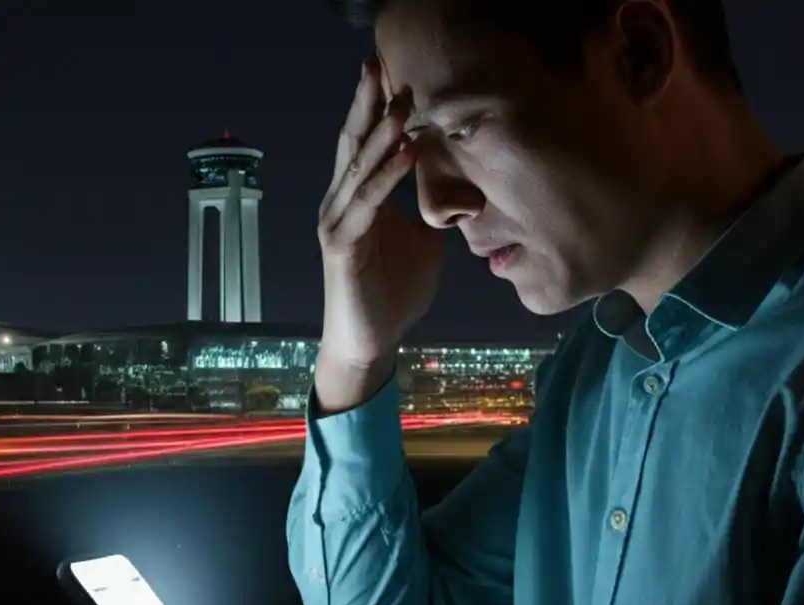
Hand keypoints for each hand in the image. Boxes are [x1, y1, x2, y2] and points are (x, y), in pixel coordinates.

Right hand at [314, 57, 444, 412]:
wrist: (369, 342)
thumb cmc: (393, 294)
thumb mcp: (424, 242)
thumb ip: (433, 212)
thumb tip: (465, 190)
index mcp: (358, 199)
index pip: (364, 144)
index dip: (374, 108)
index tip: (389, 71)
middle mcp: (341, 203)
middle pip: (352, 143)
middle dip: (367, 103)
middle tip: (378, 63)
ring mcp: (338, 222)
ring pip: (359, 167)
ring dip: (383, 133)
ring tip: (401, 101)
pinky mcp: (341, 245)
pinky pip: (368, 202)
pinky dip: (388, 174)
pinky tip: (407, 150)